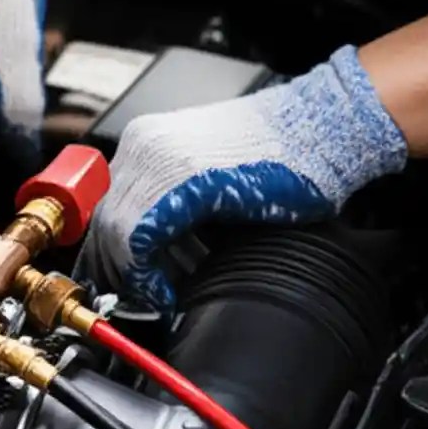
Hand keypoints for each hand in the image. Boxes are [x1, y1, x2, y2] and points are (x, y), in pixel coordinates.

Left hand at [81, 46, 406, 310]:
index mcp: (145, 142)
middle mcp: (144, 145)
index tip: (123, 286)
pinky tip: (167, 293)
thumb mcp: (203, 178)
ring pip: (116, 234)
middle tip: (135, 301)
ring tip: (156, 299)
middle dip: (116, 272)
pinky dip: (148, 274)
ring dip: (133, 277)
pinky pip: (141, 236)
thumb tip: (142, 258)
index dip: (109, 257)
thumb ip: (167, 208)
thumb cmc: (279, 156)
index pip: (103, 209)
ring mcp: (161, 159)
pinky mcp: (185, 180)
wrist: (324, 127)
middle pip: (103, 223)